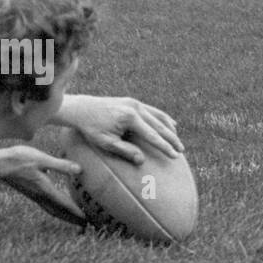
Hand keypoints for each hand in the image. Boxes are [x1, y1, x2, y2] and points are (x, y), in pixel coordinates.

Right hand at [0, 145, 85, 225]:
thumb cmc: (19, 160)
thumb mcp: (42, 159)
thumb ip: (61, 165)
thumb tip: (80, 170)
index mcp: (46, 190)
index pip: (65, 204)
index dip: (77, 212)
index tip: (88, 220)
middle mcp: (41, 196)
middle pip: (60, 212)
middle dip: (73, 219)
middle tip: (85, 226)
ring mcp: (35, 196)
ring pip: (53, 210)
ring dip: (65, 217)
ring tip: (74, 220)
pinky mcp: (30, 193)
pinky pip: (47, 206)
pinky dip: (56, 210)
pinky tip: (57, 207)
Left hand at [57, 95, 181, 163]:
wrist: (82, 109)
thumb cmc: (92, 128)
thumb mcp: (106, 143)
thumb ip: (125, 151)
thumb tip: (142, 160)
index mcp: (129, 118)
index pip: (152, 135)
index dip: (164, 147)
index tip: (174, 156)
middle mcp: (135, 107)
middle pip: (159, 125)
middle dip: (171, 139)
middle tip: (181, 151)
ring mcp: (135, 102)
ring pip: (159, 116)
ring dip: (170, 128)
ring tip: (177, 141)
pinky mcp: (132, 101)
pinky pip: (152, 110)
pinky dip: (163, 118)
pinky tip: (170, 125)